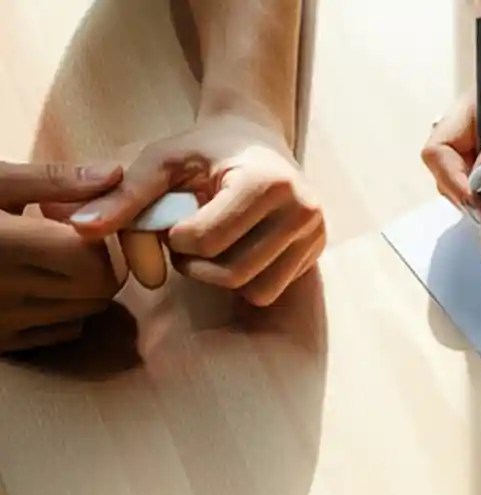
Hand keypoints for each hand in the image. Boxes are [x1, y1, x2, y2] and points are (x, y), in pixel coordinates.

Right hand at [0, 162, 124, 352]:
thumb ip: (54, 181)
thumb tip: (115, 174)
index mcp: (4, 246)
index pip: (92, 262)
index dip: (100, 240)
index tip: (80, 221)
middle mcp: (2, 293)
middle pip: (96, 292)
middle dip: (100, 264)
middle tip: (74, 239)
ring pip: (83, 315)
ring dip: (85, 289)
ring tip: (52, 259)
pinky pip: (58, 334)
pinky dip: (65, 313)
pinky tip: (40, 284)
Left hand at [70, 115, 324, 306]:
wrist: (256, 135)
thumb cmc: (204, 148)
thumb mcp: (162, 161)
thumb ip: (124, 196)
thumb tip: (80, 228)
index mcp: (264, 183)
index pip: (206, 241)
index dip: (175, 240)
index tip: (172, 220)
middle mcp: (301, 209)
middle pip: (232, 273)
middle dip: (197, 265)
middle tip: (185, 241)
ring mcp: (314, 232)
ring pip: (254, 290)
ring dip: (220, 277)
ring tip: (211, 246)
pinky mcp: (317, 249)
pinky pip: (270, 290)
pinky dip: (244, 282)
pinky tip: (235, 252)